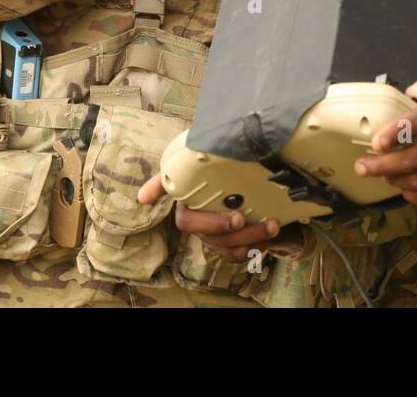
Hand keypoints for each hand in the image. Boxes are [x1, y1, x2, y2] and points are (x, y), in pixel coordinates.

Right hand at [137, 175, 280, 261]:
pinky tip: (270, 239)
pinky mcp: (231, 238)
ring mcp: (216, 235)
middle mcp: (201, 227)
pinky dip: (256, 248)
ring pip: (232, 248)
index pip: (191, 224)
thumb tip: (141, 198)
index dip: (213, 224)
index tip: (237, 218)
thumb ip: (164, 181)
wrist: (219, 164)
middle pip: (218, 240)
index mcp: (187, 211)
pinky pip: (241, 252)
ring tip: (274, 228)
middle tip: (267, 224)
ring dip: (254, 241)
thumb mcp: (180, 167)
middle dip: (244, 235)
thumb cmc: (196, 167)